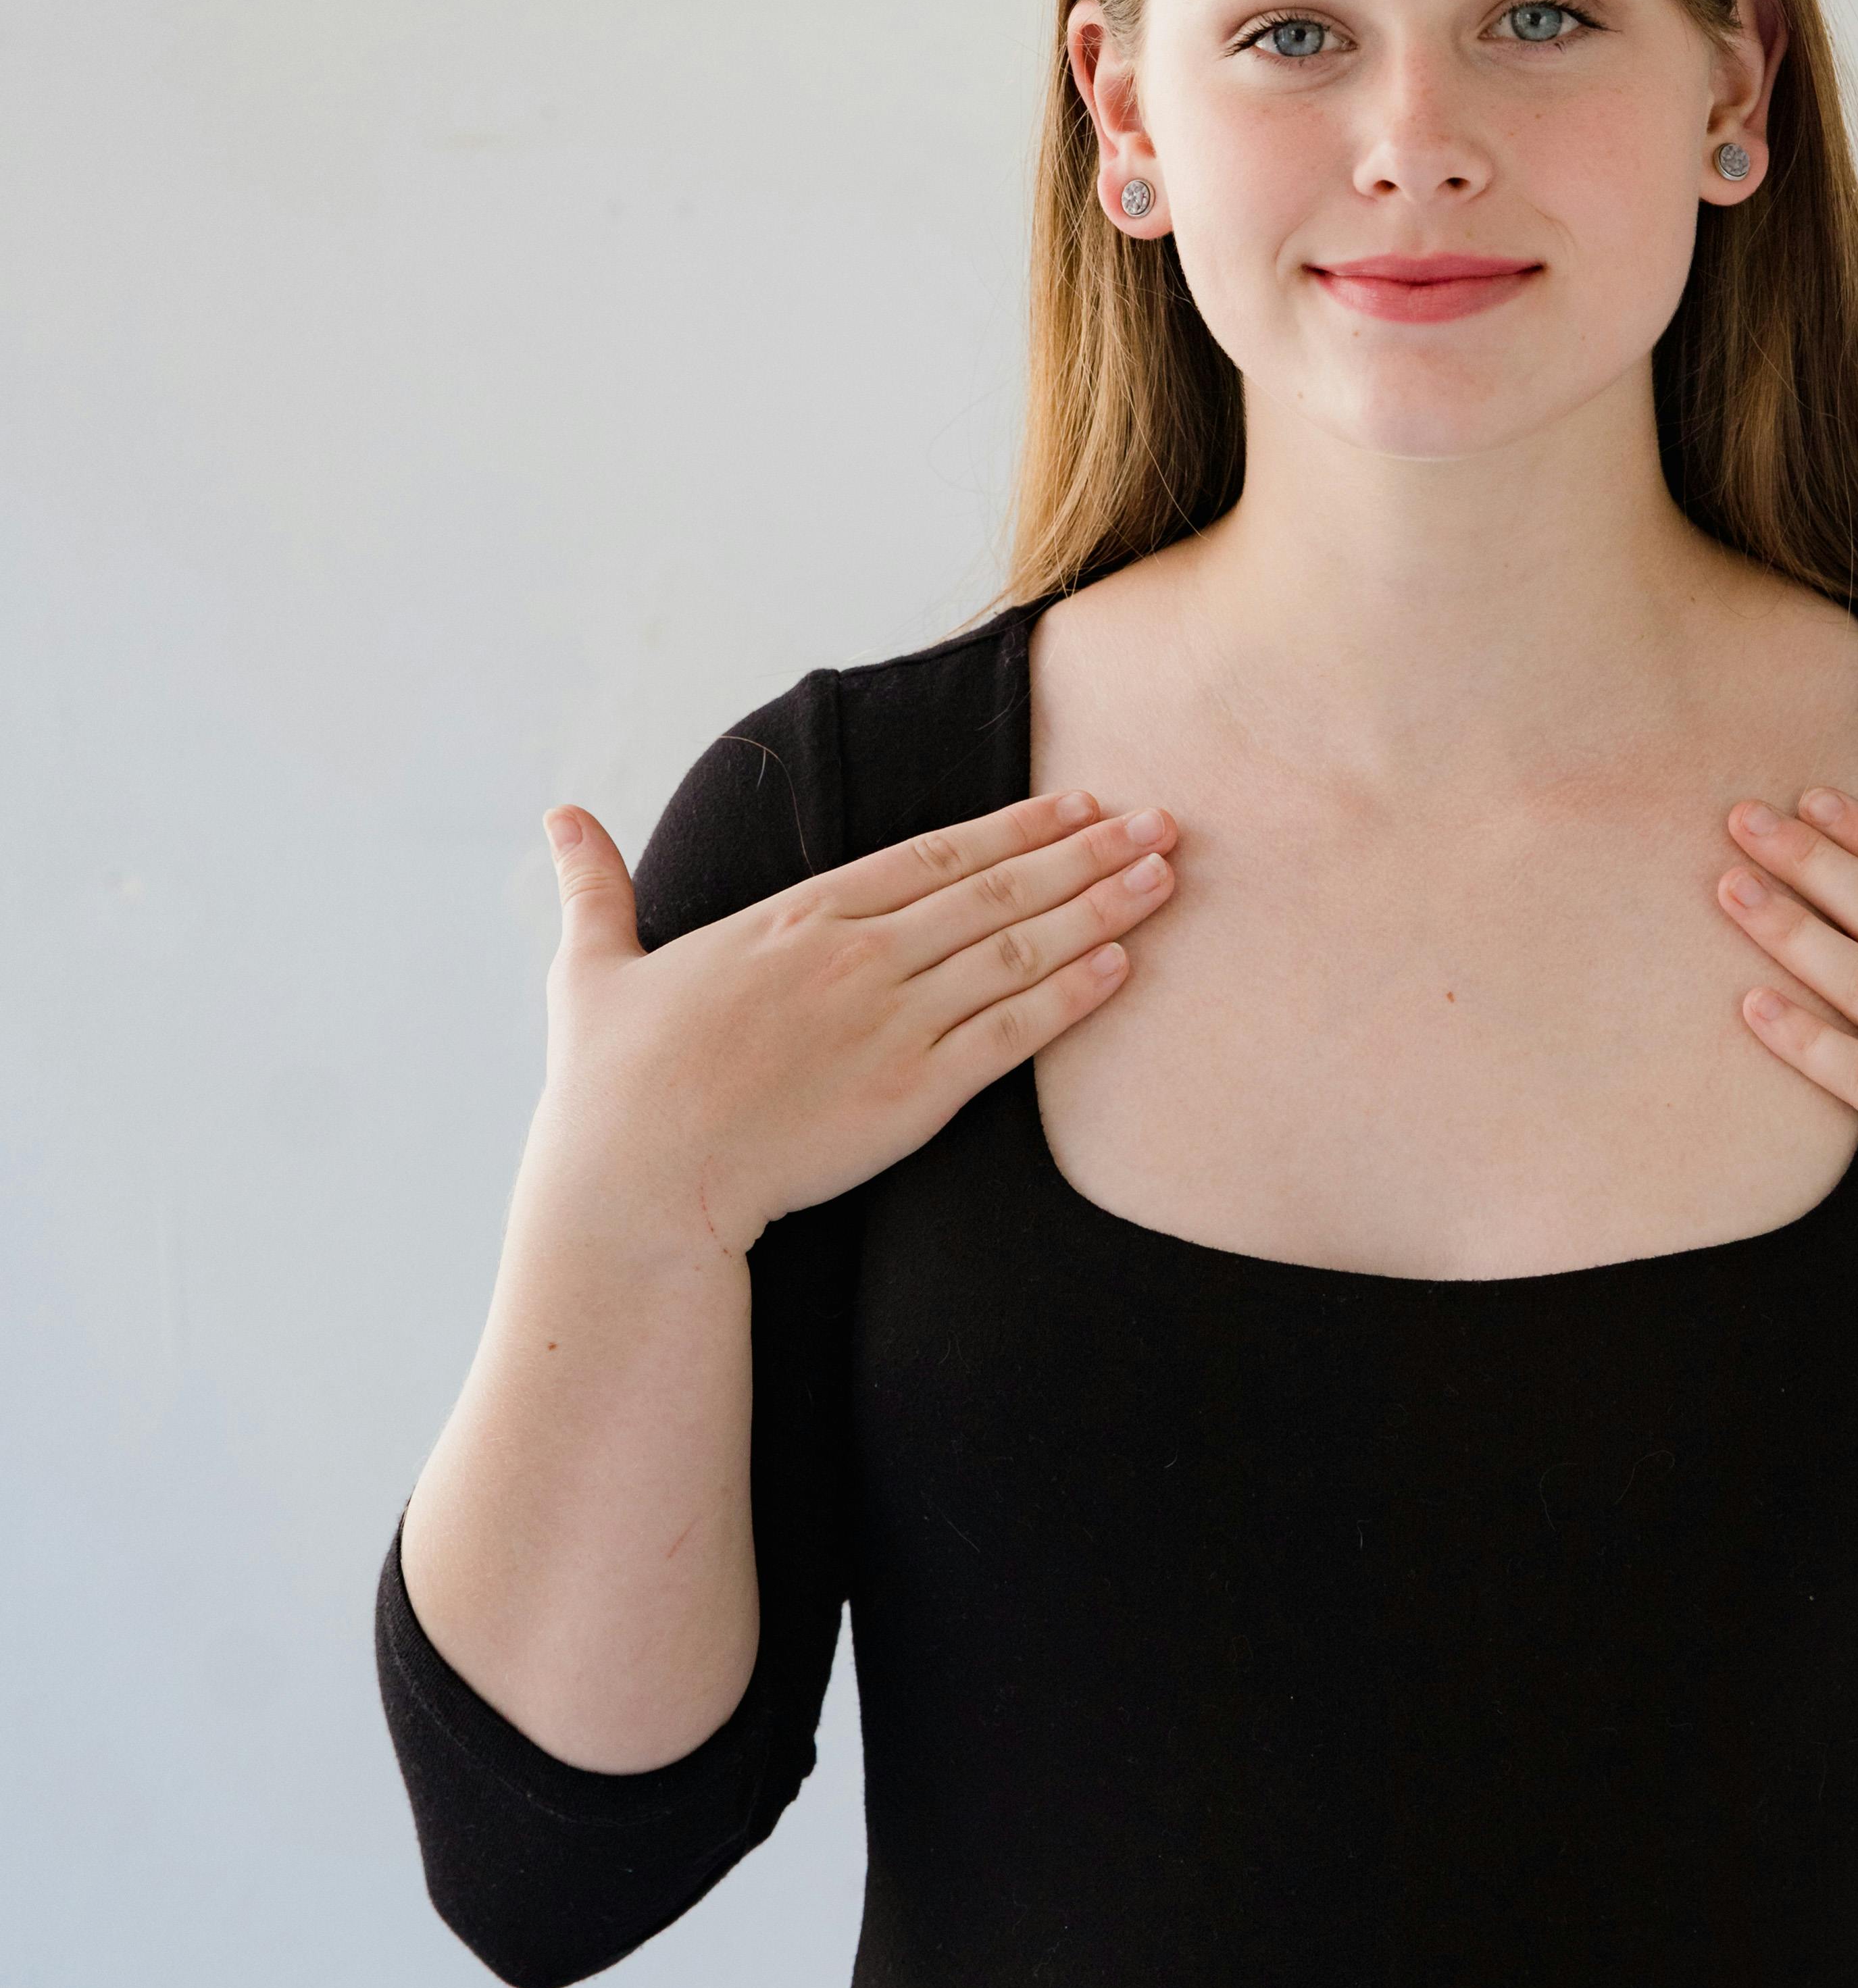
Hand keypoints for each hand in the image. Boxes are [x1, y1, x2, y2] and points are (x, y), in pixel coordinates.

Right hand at [528, 785, 1177, 1257]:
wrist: (635, 1185)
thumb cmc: (610, 1086)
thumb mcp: (591, 969)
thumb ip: (595, 887)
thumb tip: (559, 815)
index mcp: (794, 917)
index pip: (933, 854)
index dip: (1015, 826)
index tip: (1080, 801)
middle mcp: (853, 956)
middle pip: (996, 889)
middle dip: (1088, 851)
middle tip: (1166, 821)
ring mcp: (886, 1023)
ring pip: (1018, 951)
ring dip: (1101, 909)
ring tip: (1167, 877)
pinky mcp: (909, 1095)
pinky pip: (1009, 1035)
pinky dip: (1072, 997)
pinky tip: (1126, 965)